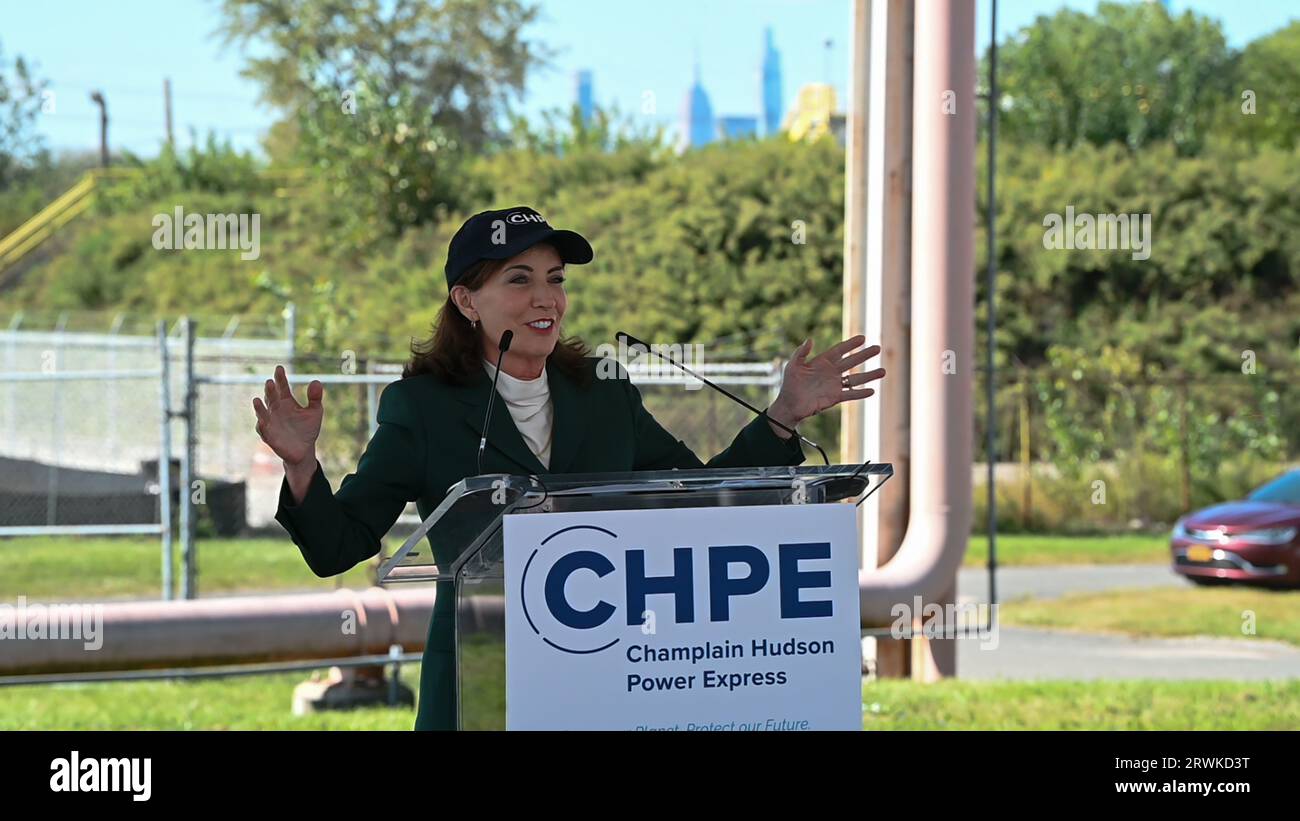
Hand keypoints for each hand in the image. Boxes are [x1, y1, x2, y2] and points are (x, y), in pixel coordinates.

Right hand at [252, 365, 322, 467]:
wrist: (304, 450)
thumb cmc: (307, 429)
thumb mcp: (315, 412)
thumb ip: (315, 397)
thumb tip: (316, 381)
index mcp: (286, 402)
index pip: (282, 387)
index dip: (280, 378)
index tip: (279, 368)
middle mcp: (276, 410)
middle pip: (271, 398)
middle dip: (270, 391)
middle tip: (270, 382)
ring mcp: (271, 423)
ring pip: (263, 413)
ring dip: (260, 408)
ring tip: (257, 400)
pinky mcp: (269, 436)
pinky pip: (263, 431)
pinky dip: (261, 427)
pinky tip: (261, 423)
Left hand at [767, 335, 884, 430]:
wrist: (789, 405)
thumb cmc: (789, 384)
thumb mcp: (793, 366)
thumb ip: (801, 353)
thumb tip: (810, 339)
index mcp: (822, 362)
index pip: (839, 350)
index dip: (850, 345)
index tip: (862, 338)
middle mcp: (831, 372)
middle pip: (851, 361)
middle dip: (864, 355)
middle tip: (878, 348)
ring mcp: (834, 385)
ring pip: (855, 378)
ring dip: (869, 375)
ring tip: (883, 371)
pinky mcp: (835, 397)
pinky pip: (850, 394)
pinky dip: (860, 393)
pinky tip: (872, 390)